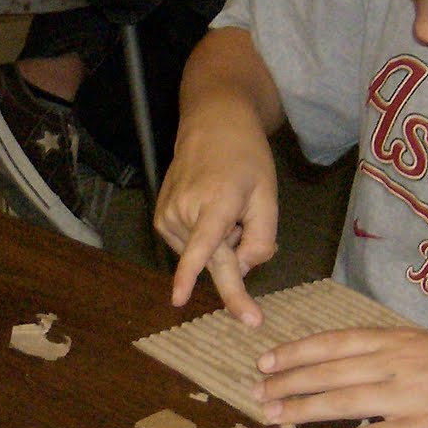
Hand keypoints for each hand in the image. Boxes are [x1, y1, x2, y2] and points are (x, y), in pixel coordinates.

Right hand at [155, 120, 278, 319]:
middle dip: (235, 251)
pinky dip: (207, 238)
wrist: (212, 125)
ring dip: (221, 243)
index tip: (176, 301)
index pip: (202, 248)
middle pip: (214, 261)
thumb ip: (261, 240)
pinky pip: (190, 246)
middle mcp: (182, 211)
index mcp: (214, 203)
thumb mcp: (267, 197)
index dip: (190, 277)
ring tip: (225, 207)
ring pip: (203, 256)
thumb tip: (239, 272)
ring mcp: (166, 215)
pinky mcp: (159, 219)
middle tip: (243, 213)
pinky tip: (211, 210)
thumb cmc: (245, 158)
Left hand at [255, 326, 427, 427]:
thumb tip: (325, 357)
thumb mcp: (412, 340)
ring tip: (275, 417)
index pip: (331, 342)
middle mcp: (392, 363)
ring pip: (344, 402)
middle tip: (258, 393)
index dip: (295, 352)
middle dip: (289, 382)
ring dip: (305, 410)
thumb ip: (374, 347)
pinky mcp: (422, 427)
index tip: (265, 361)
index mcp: (389, 338)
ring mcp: (406, 395)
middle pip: (329, 372)